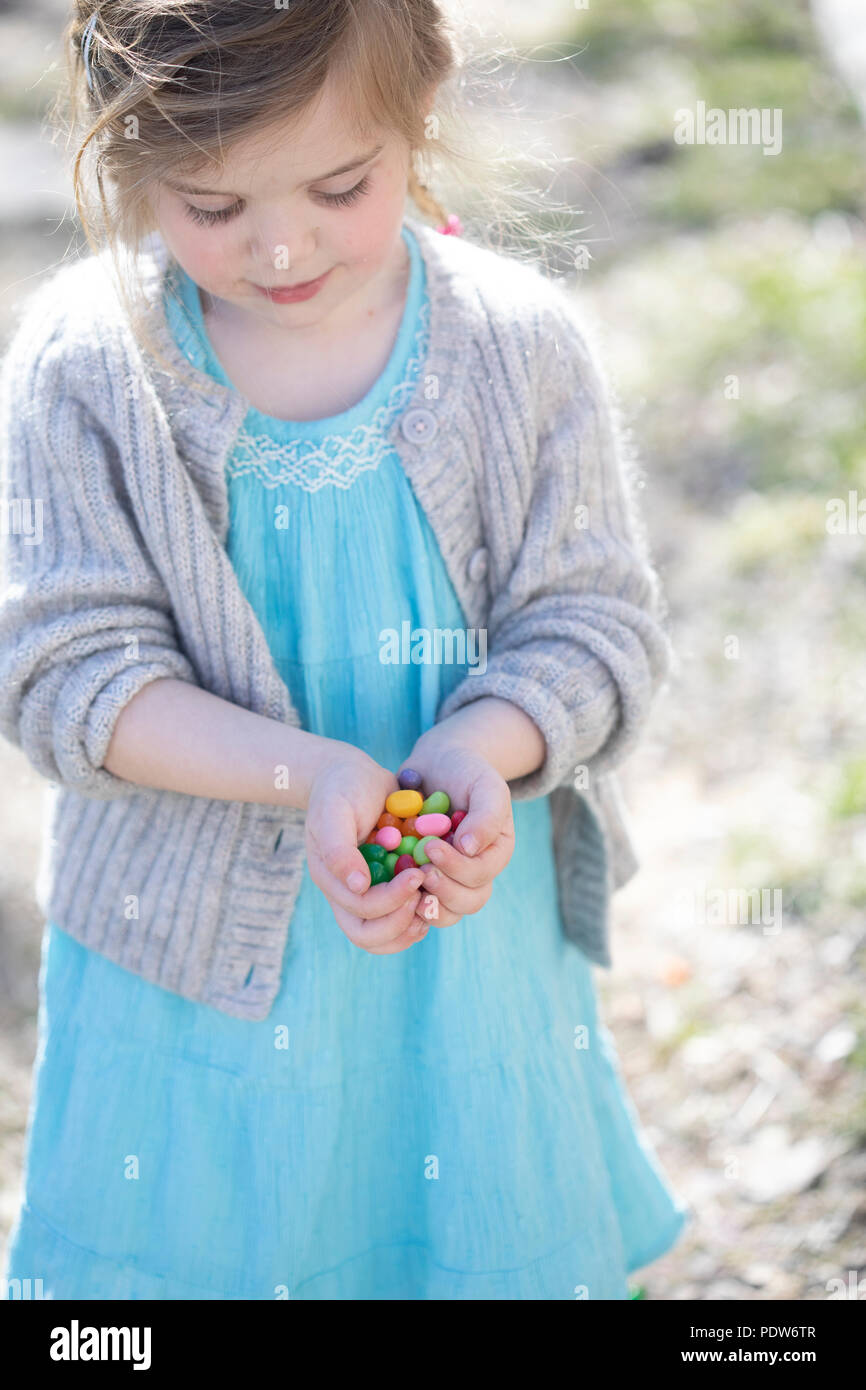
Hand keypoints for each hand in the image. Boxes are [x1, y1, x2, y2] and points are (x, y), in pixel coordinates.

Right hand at [305, 748, 430, 954]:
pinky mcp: (387, 885)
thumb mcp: (333, 811)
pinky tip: (435, 897)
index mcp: (332, 880)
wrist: (352, 775)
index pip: (361, 912)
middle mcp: (348, 894)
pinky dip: (419, 914)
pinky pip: (402, 918)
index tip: (416, 873)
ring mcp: (367, 893)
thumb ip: (339, 849)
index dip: (391, 900)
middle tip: (423, 894)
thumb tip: (357, 887)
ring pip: (385, 937)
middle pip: (369, 937)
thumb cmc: (340, 789)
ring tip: (430, 904)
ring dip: (411, 926)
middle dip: (401, 922)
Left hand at [397, 737, 514, 930]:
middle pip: (466, 902)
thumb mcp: (486, 785)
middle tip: (418, 871)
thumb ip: (487, 815)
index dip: (456, 868)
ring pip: (444, 912)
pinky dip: (403, 900)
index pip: (480, 876)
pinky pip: (416, 903)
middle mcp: (475, 872)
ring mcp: (449, 878)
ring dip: (424, 903)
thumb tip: (470, 849)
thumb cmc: (466, 771)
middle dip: (442, 891)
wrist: (439, 763)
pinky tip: (389, 886)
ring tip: (404, 882)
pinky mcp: (423, 879)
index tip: (431, 847)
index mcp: (495, 854)